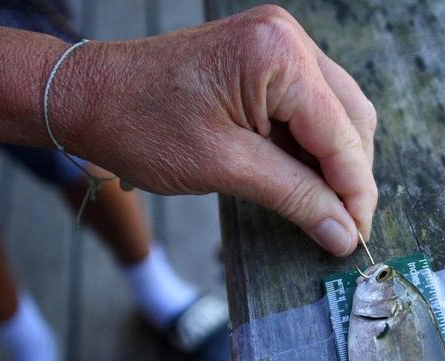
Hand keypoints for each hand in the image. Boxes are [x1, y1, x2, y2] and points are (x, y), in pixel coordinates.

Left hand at [60, 5, 377, 256]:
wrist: (87, 96)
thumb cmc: (141, 126)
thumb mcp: (226, 168)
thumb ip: (295, 197)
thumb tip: (343, 233)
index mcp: (279, 56)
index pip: (342, 134)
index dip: (355, 193)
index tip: (357, 239)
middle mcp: (287, 38)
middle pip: (351, 118)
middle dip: (350, 178)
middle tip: (343, 231)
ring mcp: (277, 43)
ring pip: (336, 113)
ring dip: (334, 163)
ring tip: (324, 211)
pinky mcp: (264, 57)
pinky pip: (309, 105)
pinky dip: (312, 146)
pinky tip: (303, 181)